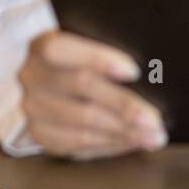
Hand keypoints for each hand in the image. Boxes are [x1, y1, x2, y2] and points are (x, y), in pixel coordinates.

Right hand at [18, 29, 167, 159]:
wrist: (49, 77)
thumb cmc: (82, 57)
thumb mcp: (89, 43)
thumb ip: (109, 47)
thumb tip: (151, 68)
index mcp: (43, 45)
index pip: (64, 50)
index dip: (99, 59)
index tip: (134, 71)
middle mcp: (33, 76)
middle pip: (82, 88)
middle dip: (123, 105)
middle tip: (155, 119)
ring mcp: (34, 108)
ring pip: (82, 123)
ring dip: (123, 132)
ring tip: (152, 136)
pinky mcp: (41, 134)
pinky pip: (78, 146)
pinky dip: (110, 145)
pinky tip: (132, 143)